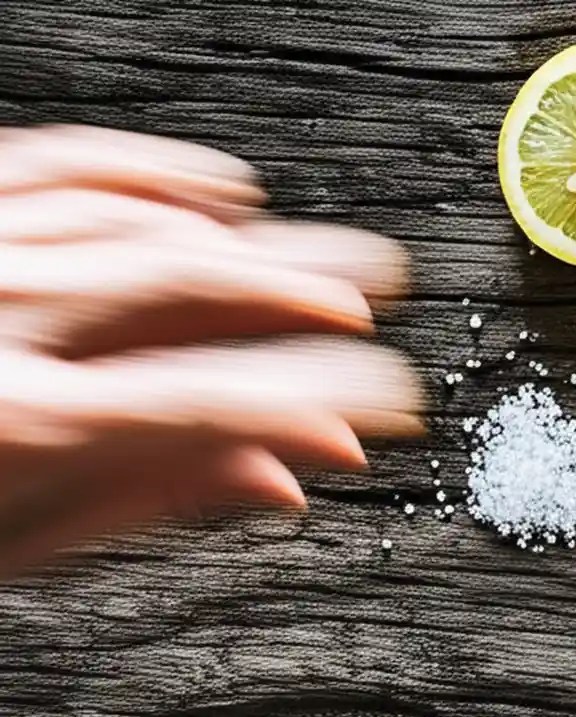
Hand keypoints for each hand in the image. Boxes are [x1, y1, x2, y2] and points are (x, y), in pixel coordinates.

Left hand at [0, 125, 422, 573]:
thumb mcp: (16, 541)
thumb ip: (152, 496)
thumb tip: (276, 478)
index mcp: (17, 423)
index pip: (213, 398)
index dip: (320, 396)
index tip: (386, 400)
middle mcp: (2, 322)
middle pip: (188, 285)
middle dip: (305, 291)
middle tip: (381, 293)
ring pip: (139, 221)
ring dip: (248, 237)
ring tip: (321, 254)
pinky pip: (63, 164)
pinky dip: (153, 170)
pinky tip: (217, 185)